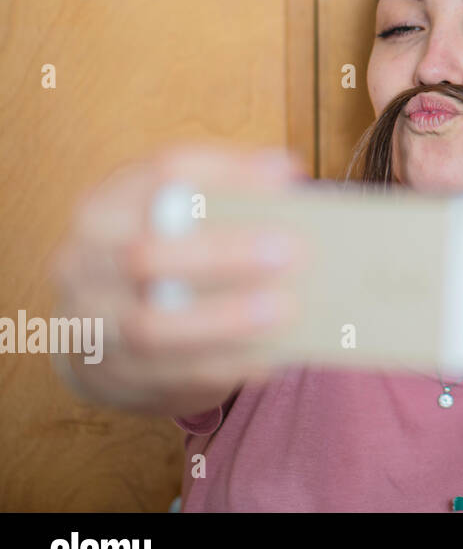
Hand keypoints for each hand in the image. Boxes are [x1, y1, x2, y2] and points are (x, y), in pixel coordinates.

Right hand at [49, 143, 309, 412]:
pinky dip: (225, 365)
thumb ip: (223, 197)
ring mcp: (89, 323)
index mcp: (104, 205)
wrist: (97, 326)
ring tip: (287, 308)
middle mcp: (83, 261)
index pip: (162, 174)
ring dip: (226, 319)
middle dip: (224, 253)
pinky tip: (272, 357)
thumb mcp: (171, 216)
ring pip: (150, 326)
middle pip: (146, 253)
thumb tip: (287, 176)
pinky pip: (169, 376)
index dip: (228, 172)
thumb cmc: (158, 257)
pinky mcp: (112, 376)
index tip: (286, 177)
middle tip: (292, 252)